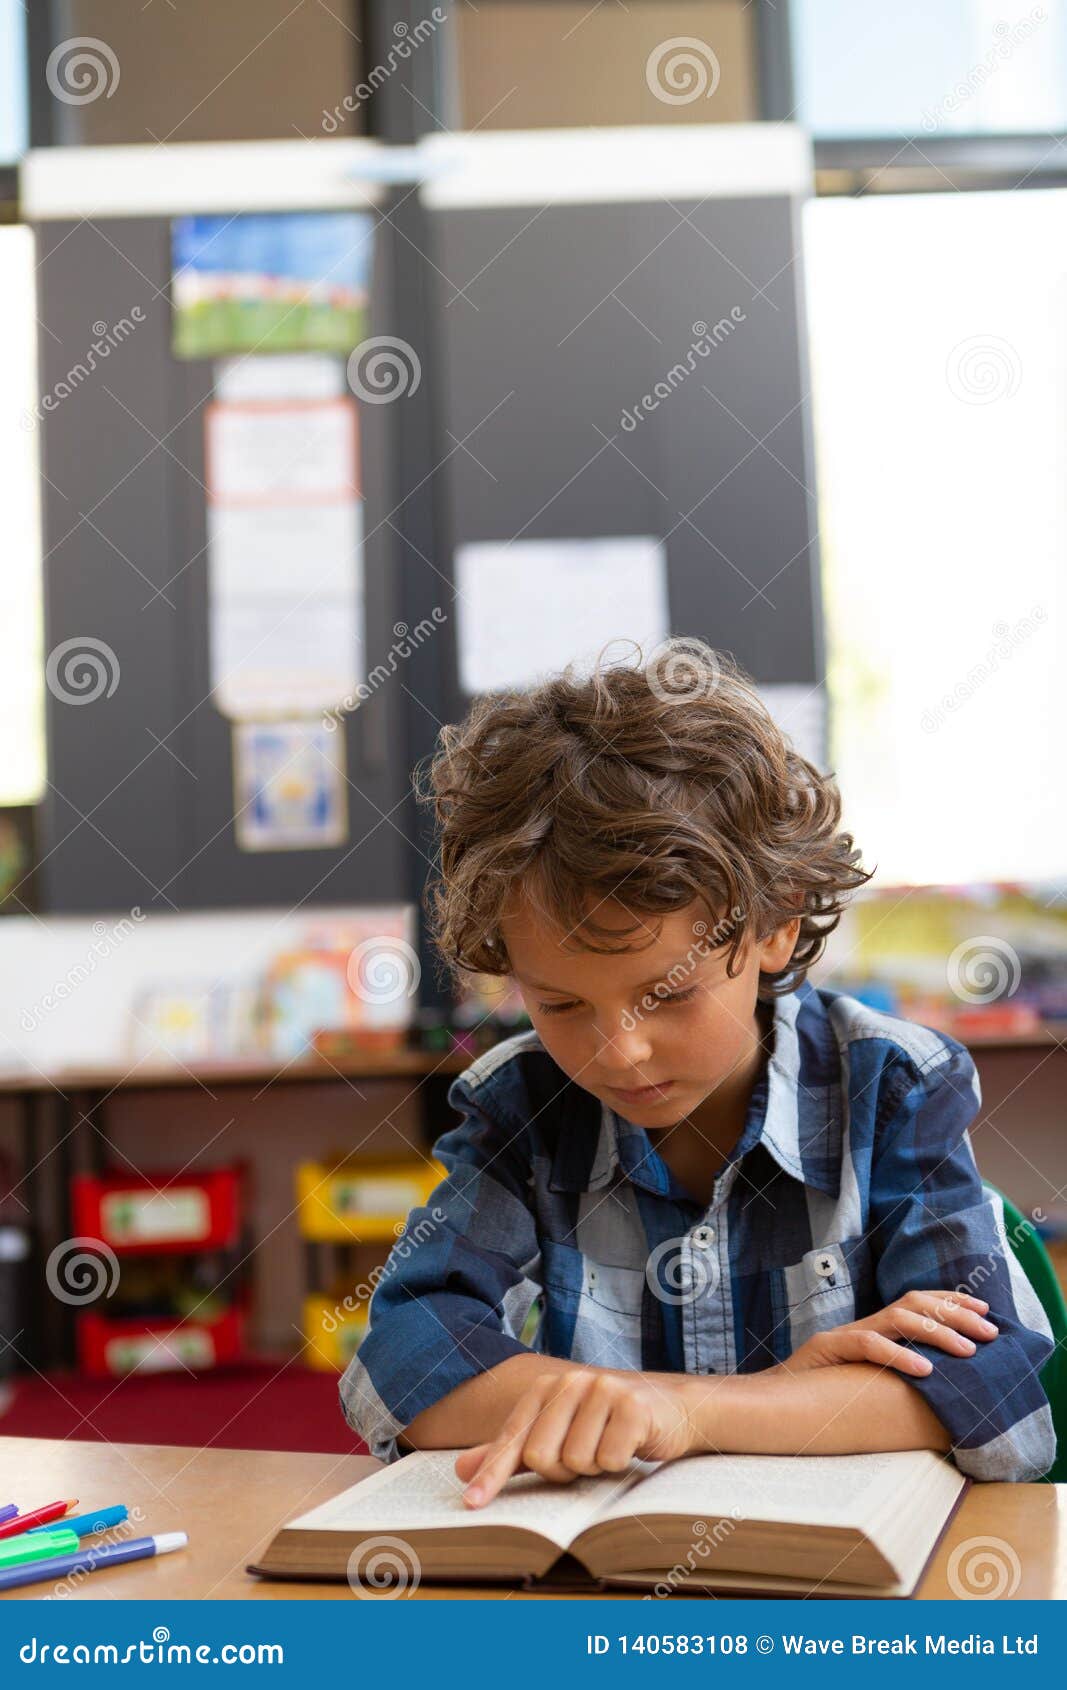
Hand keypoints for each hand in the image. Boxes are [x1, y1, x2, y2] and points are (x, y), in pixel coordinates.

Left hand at [455, 1368, 694, 1507]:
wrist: (672, 1408)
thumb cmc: (608, 1425)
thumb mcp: (558, 1437)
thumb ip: (512, 1452)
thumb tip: (460, 1471)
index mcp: (545, 1388)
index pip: (511, 1440)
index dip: (491, 1475)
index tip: (471, 1505)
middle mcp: (569, 1381)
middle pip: (541, 1456)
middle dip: (562, 1471)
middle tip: (585, 1458)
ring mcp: (602, 1389)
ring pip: (576, 1461)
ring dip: (594, 1467)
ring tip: (608, 1447)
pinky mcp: (632, 1405)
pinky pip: (609, 1460)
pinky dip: (619, 1464)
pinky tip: (630, 1445)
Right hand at [776, 1289, 997, 1378]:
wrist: (772, 1399)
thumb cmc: (822, 1397)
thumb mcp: (868, 1383)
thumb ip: (895, 1377)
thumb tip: (942, 1387)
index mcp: (874, 1330)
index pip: (916, 1302)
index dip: (951, 1302)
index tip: (985, 1311)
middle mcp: (863, 1325)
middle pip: (913, 1303)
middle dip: (955, 1314)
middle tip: (990, 1332)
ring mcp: (845, 1334)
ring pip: (896, 1317)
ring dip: (937, 1331)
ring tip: (967, 1351)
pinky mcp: (829, 1348)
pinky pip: (868, 1345)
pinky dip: (899, 1355)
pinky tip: (924, 1369)